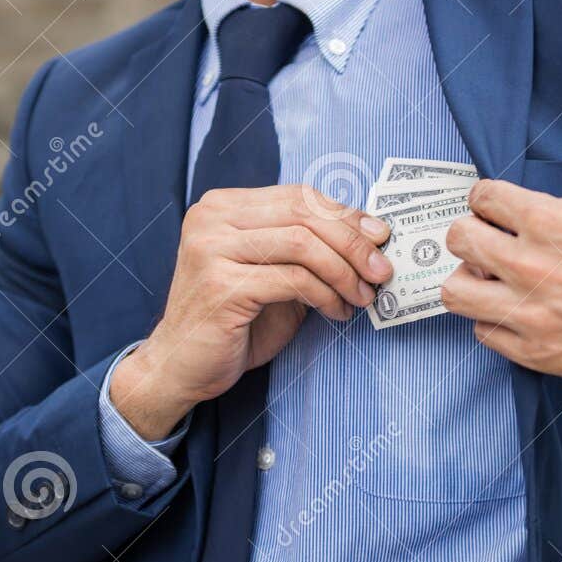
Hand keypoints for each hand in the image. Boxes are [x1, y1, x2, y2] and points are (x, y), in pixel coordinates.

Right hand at [111, 185, 392, 438]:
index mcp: (223, 206)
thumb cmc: (231, 321)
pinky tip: (336, 312)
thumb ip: (306, 249)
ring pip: (303, 244)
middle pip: (304, 213)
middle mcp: (212, 219)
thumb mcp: (272, 273)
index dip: (346, 215)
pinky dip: (326, 296)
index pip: (299, 195)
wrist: (179, 366)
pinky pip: (293, 281)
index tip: (381, 238)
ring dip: (344, 273)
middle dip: (353, 243)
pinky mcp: (219, 286)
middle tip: (382, 271)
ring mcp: (211, 249)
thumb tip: (369, 235)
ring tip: (361, 298)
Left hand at [440, 180, 561, 390]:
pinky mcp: (538, 353)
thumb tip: (521, 221)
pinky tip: (518, 315)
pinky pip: (483, 333)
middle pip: (457, 239)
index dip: (488, 201)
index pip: (483, 198)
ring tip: (493, 282)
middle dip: (471, 235)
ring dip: (470, 281)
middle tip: (488, 243)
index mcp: (554, 222)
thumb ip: (558, 219)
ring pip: (454, 292)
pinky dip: (494, 321)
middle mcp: (533, 266)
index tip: (495, 210)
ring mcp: (531, 314)